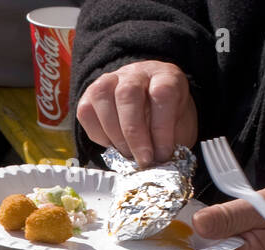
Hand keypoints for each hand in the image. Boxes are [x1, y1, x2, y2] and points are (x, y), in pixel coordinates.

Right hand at [77, 61, 196, 166]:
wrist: (150, 106)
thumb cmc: (166, 118)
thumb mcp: (179, 127)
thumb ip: (170, 140)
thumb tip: (157, 162)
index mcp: (165, 76)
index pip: (162, 94)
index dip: (161, 127)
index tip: (162, 153)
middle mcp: (136, 73)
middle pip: (128, 95)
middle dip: (134, 134)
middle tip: (142, 159)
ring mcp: (110, 80)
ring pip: (103, 99)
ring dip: (115, 135)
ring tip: (127, 154)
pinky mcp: (90, 94)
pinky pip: (86, 112)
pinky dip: (98, 134)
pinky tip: (112, 144)